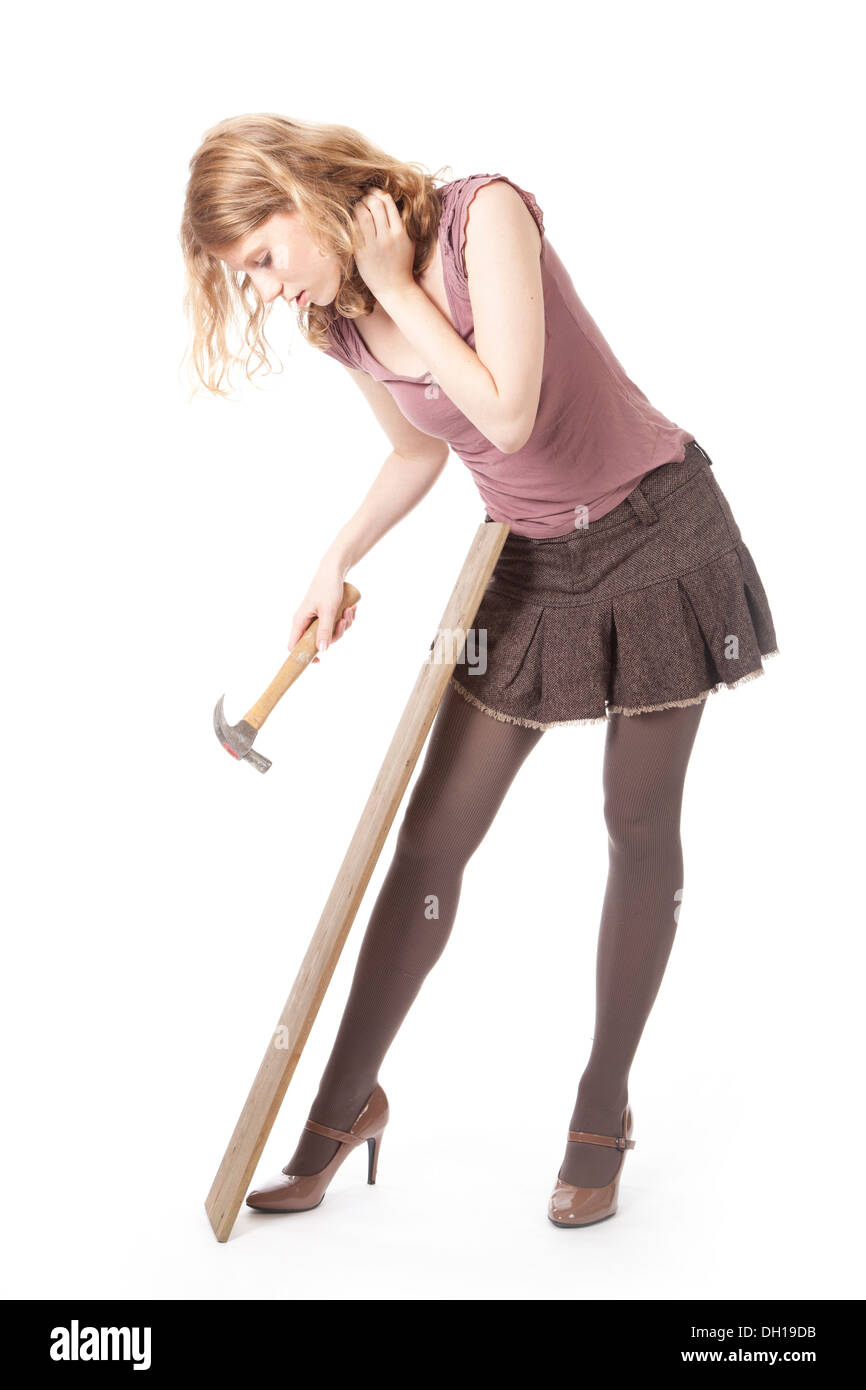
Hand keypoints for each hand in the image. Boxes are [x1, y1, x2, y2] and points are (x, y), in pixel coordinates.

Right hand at [288, 568, 357, 662]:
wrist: (335, 570)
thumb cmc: (327, 587)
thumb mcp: (328, 610)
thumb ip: (324, 631)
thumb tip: (322, 651)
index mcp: (300, 621)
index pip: (294, 646)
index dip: (303, 656)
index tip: (319, 661)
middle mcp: (307, 622)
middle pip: (319, 641)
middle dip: (336, 634)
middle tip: (344, 620)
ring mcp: (317, 619)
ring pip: (331, 633)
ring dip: (344, 624)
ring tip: (349, 610)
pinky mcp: (327, 615)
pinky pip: (337, 624)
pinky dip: (346, 618)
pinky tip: (351, 608)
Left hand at [351, 188, 415, 302]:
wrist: (394, 288)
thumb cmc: (401, 264)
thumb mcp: (409, 242)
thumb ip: (402, 223)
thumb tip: (388, 202)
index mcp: (400, 232)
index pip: (387, 202)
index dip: (378, 192)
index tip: (373, 192)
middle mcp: (386, 237)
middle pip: (374, 205)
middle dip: (367, 197)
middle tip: (363, 197)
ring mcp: (373, 246)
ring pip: (362, 215)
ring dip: (358, 206)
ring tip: (357, 206)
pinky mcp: (361, 253)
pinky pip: (354, 230)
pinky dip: (352, 220)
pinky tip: (353, 219)